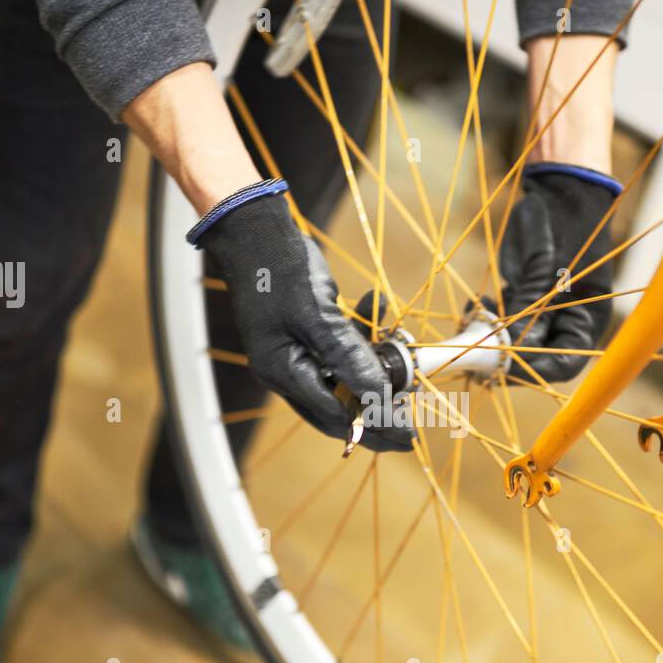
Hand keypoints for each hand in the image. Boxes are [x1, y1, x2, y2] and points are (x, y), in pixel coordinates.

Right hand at [192, 181, 411, 452]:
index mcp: (283, 373)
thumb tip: (377, 398)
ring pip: (341, 380)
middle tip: (410, 432)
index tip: (407, 435)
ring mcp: (293, 353)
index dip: (373, 428)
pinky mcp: (304, 333)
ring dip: (372, 372)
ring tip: (403, 372)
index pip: (335, 416)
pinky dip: (361, 339)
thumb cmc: (279, 269)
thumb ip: (348, 359)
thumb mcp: (318, 316)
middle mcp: (286, 370)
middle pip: (337, 409)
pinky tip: (374, 308)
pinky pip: (338, 350)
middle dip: (375, 418)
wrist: (253, 227)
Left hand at [496, 163, 620, 381]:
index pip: (563, 364)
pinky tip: (480, 301)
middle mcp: (567, 321)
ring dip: (492, 335)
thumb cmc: (568, 224)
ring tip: (474, 318)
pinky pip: (505, 319)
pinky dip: (489, 316)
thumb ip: (532, 307)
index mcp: (588, 319)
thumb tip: (512, 348)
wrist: (560, 190)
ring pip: (515, 340)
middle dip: (504, 354)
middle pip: (534, 357)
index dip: (533, 371)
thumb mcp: (552, 267)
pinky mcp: (524, 297)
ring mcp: (544, 311)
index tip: (502, 368)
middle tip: (477, 348)